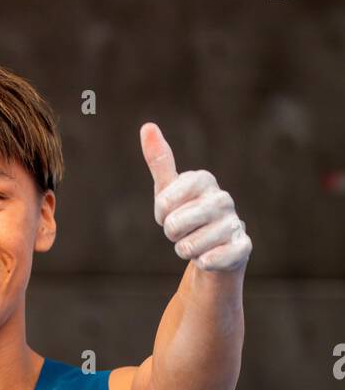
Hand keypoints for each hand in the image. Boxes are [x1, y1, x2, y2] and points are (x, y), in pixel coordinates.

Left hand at [140, 122, 251, 271]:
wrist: (214, 250)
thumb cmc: (188, 215)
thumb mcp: (169, 190)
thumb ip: (160, 161)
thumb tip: (147, 126)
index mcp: (204, 180)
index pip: (163, 202)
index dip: (161, 214)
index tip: (169, 214)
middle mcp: (223, 198)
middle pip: (175, 225)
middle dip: (173, 235)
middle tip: (184, 231)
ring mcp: (234, 223)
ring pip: (189, 247)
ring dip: (187, 251)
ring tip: (197, 243)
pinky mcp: (242, 247)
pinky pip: (211, 260)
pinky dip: (204, 263)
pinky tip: (209, 256)